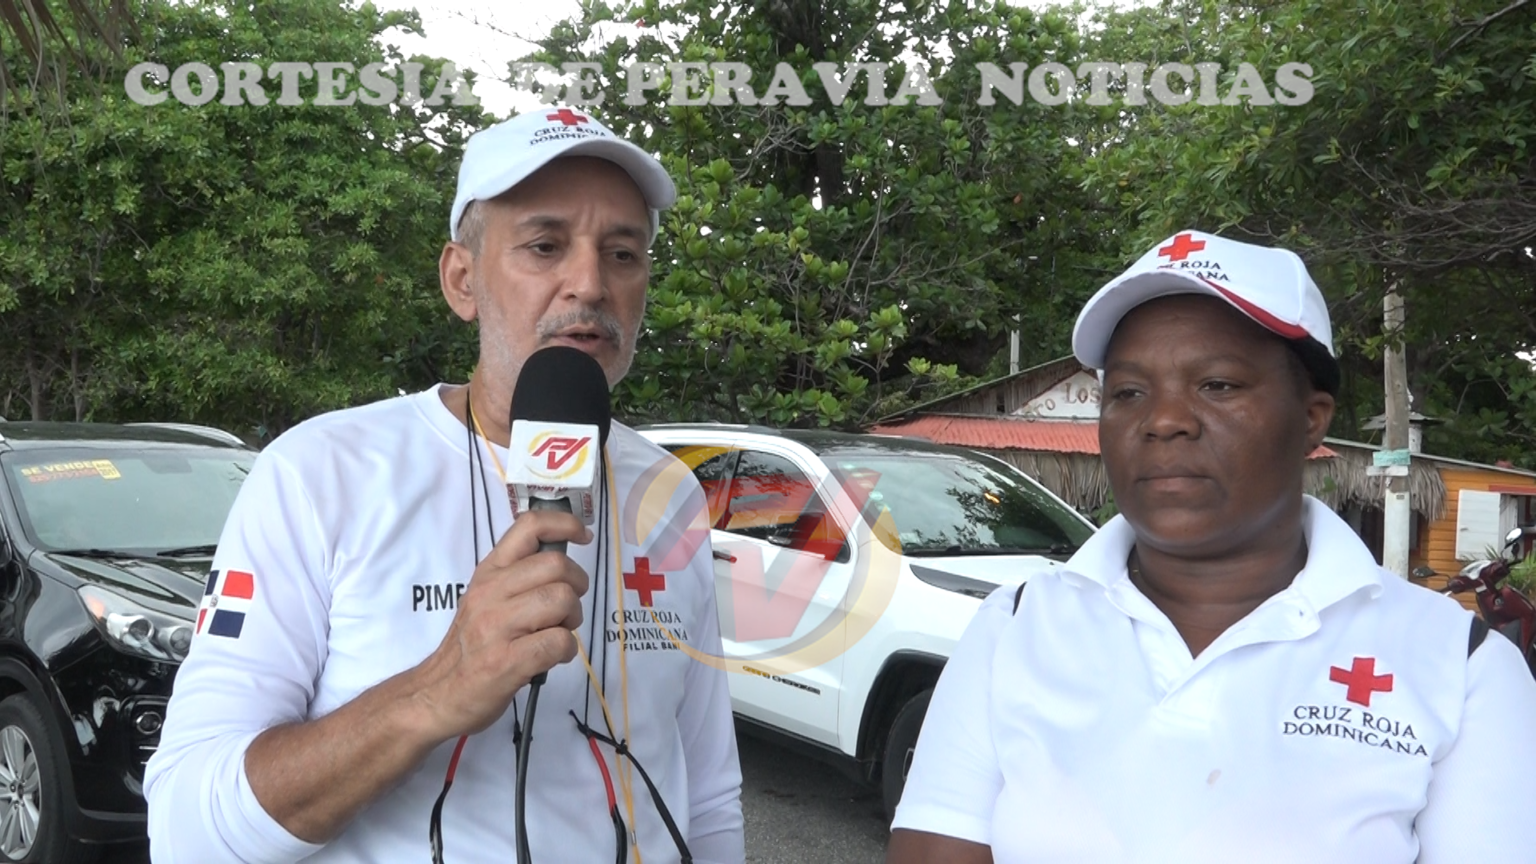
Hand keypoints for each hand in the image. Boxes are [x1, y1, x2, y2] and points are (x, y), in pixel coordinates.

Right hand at [412, 509, 591, 739]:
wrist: (436, 696)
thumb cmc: (469, 648)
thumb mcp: (485, 599)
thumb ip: (517, 578)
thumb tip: (561, 564)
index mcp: (488, 573)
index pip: (529, 527)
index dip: (565, 524)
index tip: (583, 536)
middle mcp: (491, 592)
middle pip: (557, 566)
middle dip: (577, 585)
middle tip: (568, 607)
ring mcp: (497, 627)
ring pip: (562, 600)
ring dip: (573, 618)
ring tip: (559, 632)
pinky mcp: (508, 661)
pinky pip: (560, 642)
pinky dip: (567, 650)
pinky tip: (553, 657)